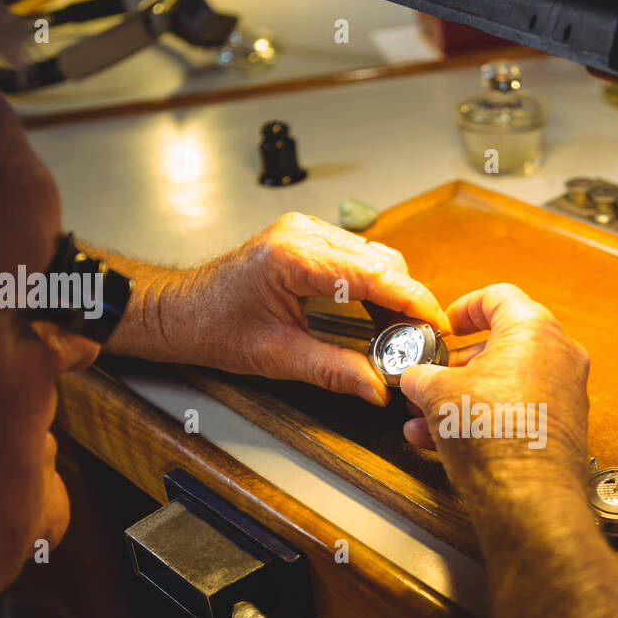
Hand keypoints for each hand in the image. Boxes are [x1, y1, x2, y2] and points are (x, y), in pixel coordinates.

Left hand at [106, 213, 448, 405]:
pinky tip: (377, 313)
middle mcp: (303, 233)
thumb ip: (333, 370)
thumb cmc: (213, 327)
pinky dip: (374, 283)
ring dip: (393, 291)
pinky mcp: (306, 238)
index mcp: (295, 257)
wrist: (180, 311)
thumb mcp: (277, 357)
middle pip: (382, 261)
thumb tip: (377, 387)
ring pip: (374, 256)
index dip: (413, 301)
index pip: (374, 274)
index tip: (438, 324)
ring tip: (400, 331)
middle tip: (421, 338)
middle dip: (407, 299)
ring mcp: (305, 230)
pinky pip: (357, 255)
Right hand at [397, 284, 590, 505]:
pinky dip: (483, 417)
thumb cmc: (492, 432)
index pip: (498, 296)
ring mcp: (565, 393)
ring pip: (506, 382)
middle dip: (458, 363)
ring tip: (425, 414)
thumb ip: (422, 375)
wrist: (526, 493)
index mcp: (534, 328)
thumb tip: (414, 378)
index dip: (463, 307)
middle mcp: (560, 355)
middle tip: (432, 374)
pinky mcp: (562, 428)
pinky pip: (516, 411)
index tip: (446, 324)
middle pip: (502, 343)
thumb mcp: (437, 392)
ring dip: (463, 395)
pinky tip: (441, 439)